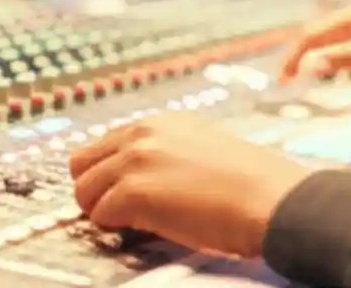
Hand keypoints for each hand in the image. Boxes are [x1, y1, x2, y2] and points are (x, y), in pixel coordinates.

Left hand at [69, 112, 312, 257]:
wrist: (269, 199)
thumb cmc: (251, 184)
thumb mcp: (204, 150)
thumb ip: (168, 155)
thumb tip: (146, 179)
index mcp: (161, 122)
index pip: (106, 143)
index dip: (109, 173)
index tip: (120, 192)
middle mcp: (143, 133)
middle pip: (81, 162)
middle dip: (94, 189)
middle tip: (117, 211)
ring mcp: (136, 160)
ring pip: (84, 190)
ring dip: (101, 210)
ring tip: (132, 223)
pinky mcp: (134, 191)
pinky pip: (100, 215)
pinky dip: (115, 228)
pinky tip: (144, 229)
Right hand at [280, 5, 350, 80]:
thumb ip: (350, 58)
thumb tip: (312, 63)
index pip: (313, 34)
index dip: (294, 57)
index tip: (282, 81)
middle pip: (318, 33)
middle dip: (298, 55)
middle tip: (284, 82)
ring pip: (332, 38)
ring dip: (313, 55)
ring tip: (300, 76)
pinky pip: (347, 43)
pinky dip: (332, 56)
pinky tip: (334, 69)